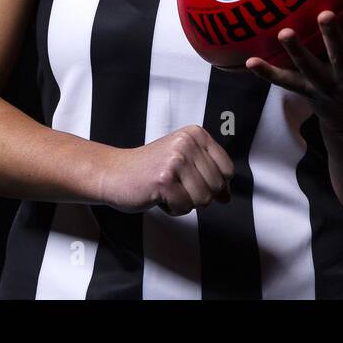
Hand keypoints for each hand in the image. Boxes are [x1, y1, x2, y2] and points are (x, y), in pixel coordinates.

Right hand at [98, 125, 234, 215]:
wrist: (114, 173)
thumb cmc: (150, 170)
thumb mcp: (185, 163)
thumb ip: (209, 175)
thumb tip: (228, 196)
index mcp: (196, 134)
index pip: (228, 170)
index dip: (214, 184)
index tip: (192, 180)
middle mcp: (187, 142)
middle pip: (217, 186)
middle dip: (198, 194)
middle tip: (175, 184)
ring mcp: (175, 160)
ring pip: (203, 199)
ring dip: (185, 202)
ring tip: (167, 189)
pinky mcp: (164, 179)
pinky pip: (185, 208)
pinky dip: (172, 209)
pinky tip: (158, 195)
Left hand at [244, 2, 342, 132]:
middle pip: (340, 57)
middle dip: (333, 37)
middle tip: (325, 14)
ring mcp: (324, 86)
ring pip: (309, 69)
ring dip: (296, 53)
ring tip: (284, 33)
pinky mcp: (304, 91)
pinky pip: (283, 82)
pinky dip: (267, 73)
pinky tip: (248, 62)